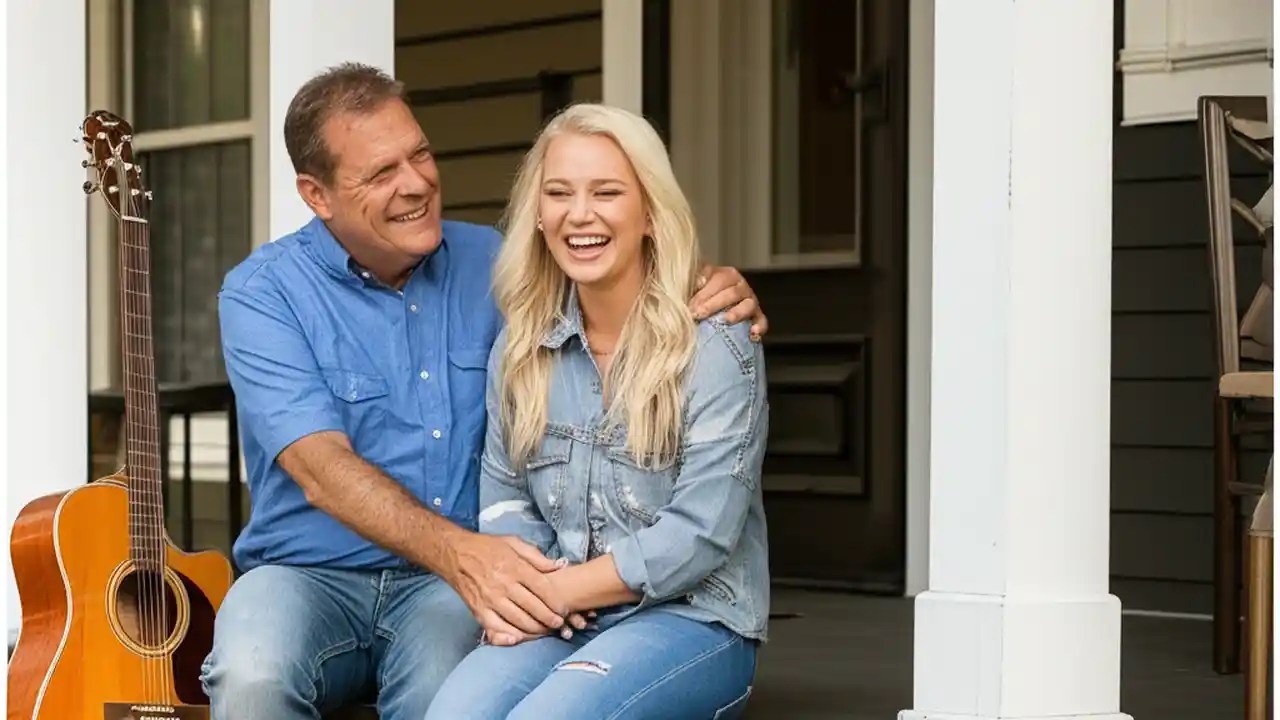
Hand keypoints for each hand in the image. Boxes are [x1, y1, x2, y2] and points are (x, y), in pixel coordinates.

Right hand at [444, 533, 567, 645]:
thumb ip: (536, 556)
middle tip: (559, 624)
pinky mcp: (478, 610)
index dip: (556, 601)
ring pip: (517, 620)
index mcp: (514, 566)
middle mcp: (503, 584)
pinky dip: (506, 636)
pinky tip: (517, 639)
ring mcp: (490, 599)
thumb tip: (559, 565)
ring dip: (534, 629)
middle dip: (549, 618)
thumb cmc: (486, 547)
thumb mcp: (513, 542)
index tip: (564, 609)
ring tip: (546, 631)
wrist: (455, 553)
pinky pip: (495, 628)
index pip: (542, 588)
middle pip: (532, 607)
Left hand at [690, 264, 767, 340]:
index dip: (704, 292)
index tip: (691, 304)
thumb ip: (694, 280)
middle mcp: (741, 286)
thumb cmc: (698, 297)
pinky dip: (759, 326)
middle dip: (713, 304)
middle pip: (731, 293)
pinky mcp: (757, 317)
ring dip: (737, 313)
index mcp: (727, 275)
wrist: (709, 311)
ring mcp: (750, 301)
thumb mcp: (694, 286)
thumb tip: (698, 281)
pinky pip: (761, 321)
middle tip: (697, 314)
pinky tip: (753, 333)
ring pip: (748, 305)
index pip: (719, 279)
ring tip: (726, 320)